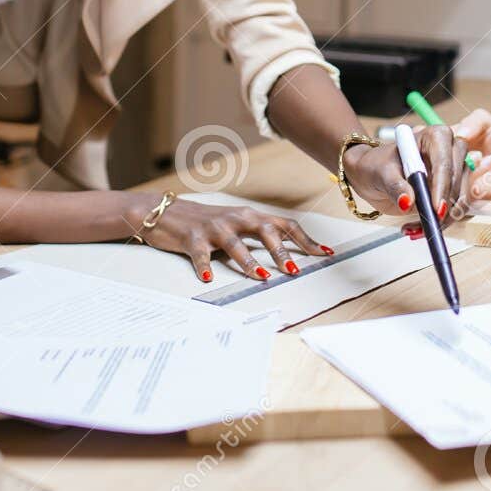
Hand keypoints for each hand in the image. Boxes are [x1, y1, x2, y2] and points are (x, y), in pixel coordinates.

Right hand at [135, 196, 332, 281]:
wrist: (166, 212)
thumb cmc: (206, 222)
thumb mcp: (235, 225)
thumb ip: (255, 236)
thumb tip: (286, 255)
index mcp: (250, 216)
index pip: (285, 225)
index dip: (305, 240)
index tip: (324, 254)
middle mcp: (235, 218)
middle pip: (265, 231)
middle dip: (281, 252)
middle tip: (293, 271)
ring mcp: (214, 228)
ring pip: (235, 244)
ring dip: (249, 261)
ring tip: (261, 276)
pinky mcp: (192, 238)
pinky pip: (200, 255)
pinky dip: (205, 266)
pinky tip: (208, 278)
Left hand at [342, 125, 469, 235]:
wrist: (372, 175)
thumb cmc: (376, 165)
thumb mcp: (382, 173)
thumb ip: (396, 186)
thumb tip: (408, 202)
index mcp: (435, 137)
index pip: (444, 163)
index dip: (442, 187)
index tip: (436, 209)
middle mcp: (450, 151)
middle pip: (457, 182)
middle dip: (445, 207)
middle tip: (429, 224)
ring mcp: (453, 172)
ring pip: (459, 199)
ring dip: (442, 219)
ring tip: (415, 228)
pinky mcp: (451, 191)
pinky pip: (453, 210)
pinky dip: (439, 223)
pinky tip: (418, 228)